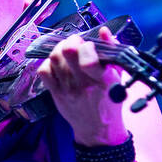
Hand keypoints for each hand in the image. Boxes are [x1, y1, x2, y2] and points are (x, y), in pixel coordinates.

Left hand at [36, 26, 130, 145]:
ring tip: (67, 50)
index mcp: (103, 80)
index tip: (90, 45)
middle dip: (71, 40)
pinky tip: (57, 64)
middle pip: (67, 52)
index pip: (88, 59)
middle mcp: (83, 85)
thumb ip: (112, 52)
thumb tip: (103, 31)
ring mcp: (67, 90)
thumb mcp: (117, 77)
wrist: (97, 130)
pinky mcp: (56, 94)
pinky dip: (48, 63)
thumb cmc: (109, 101)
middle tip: (76, 42)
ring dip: (60, 48)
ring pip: (54, 58)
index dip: (87, 45)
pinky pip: (44, 71)